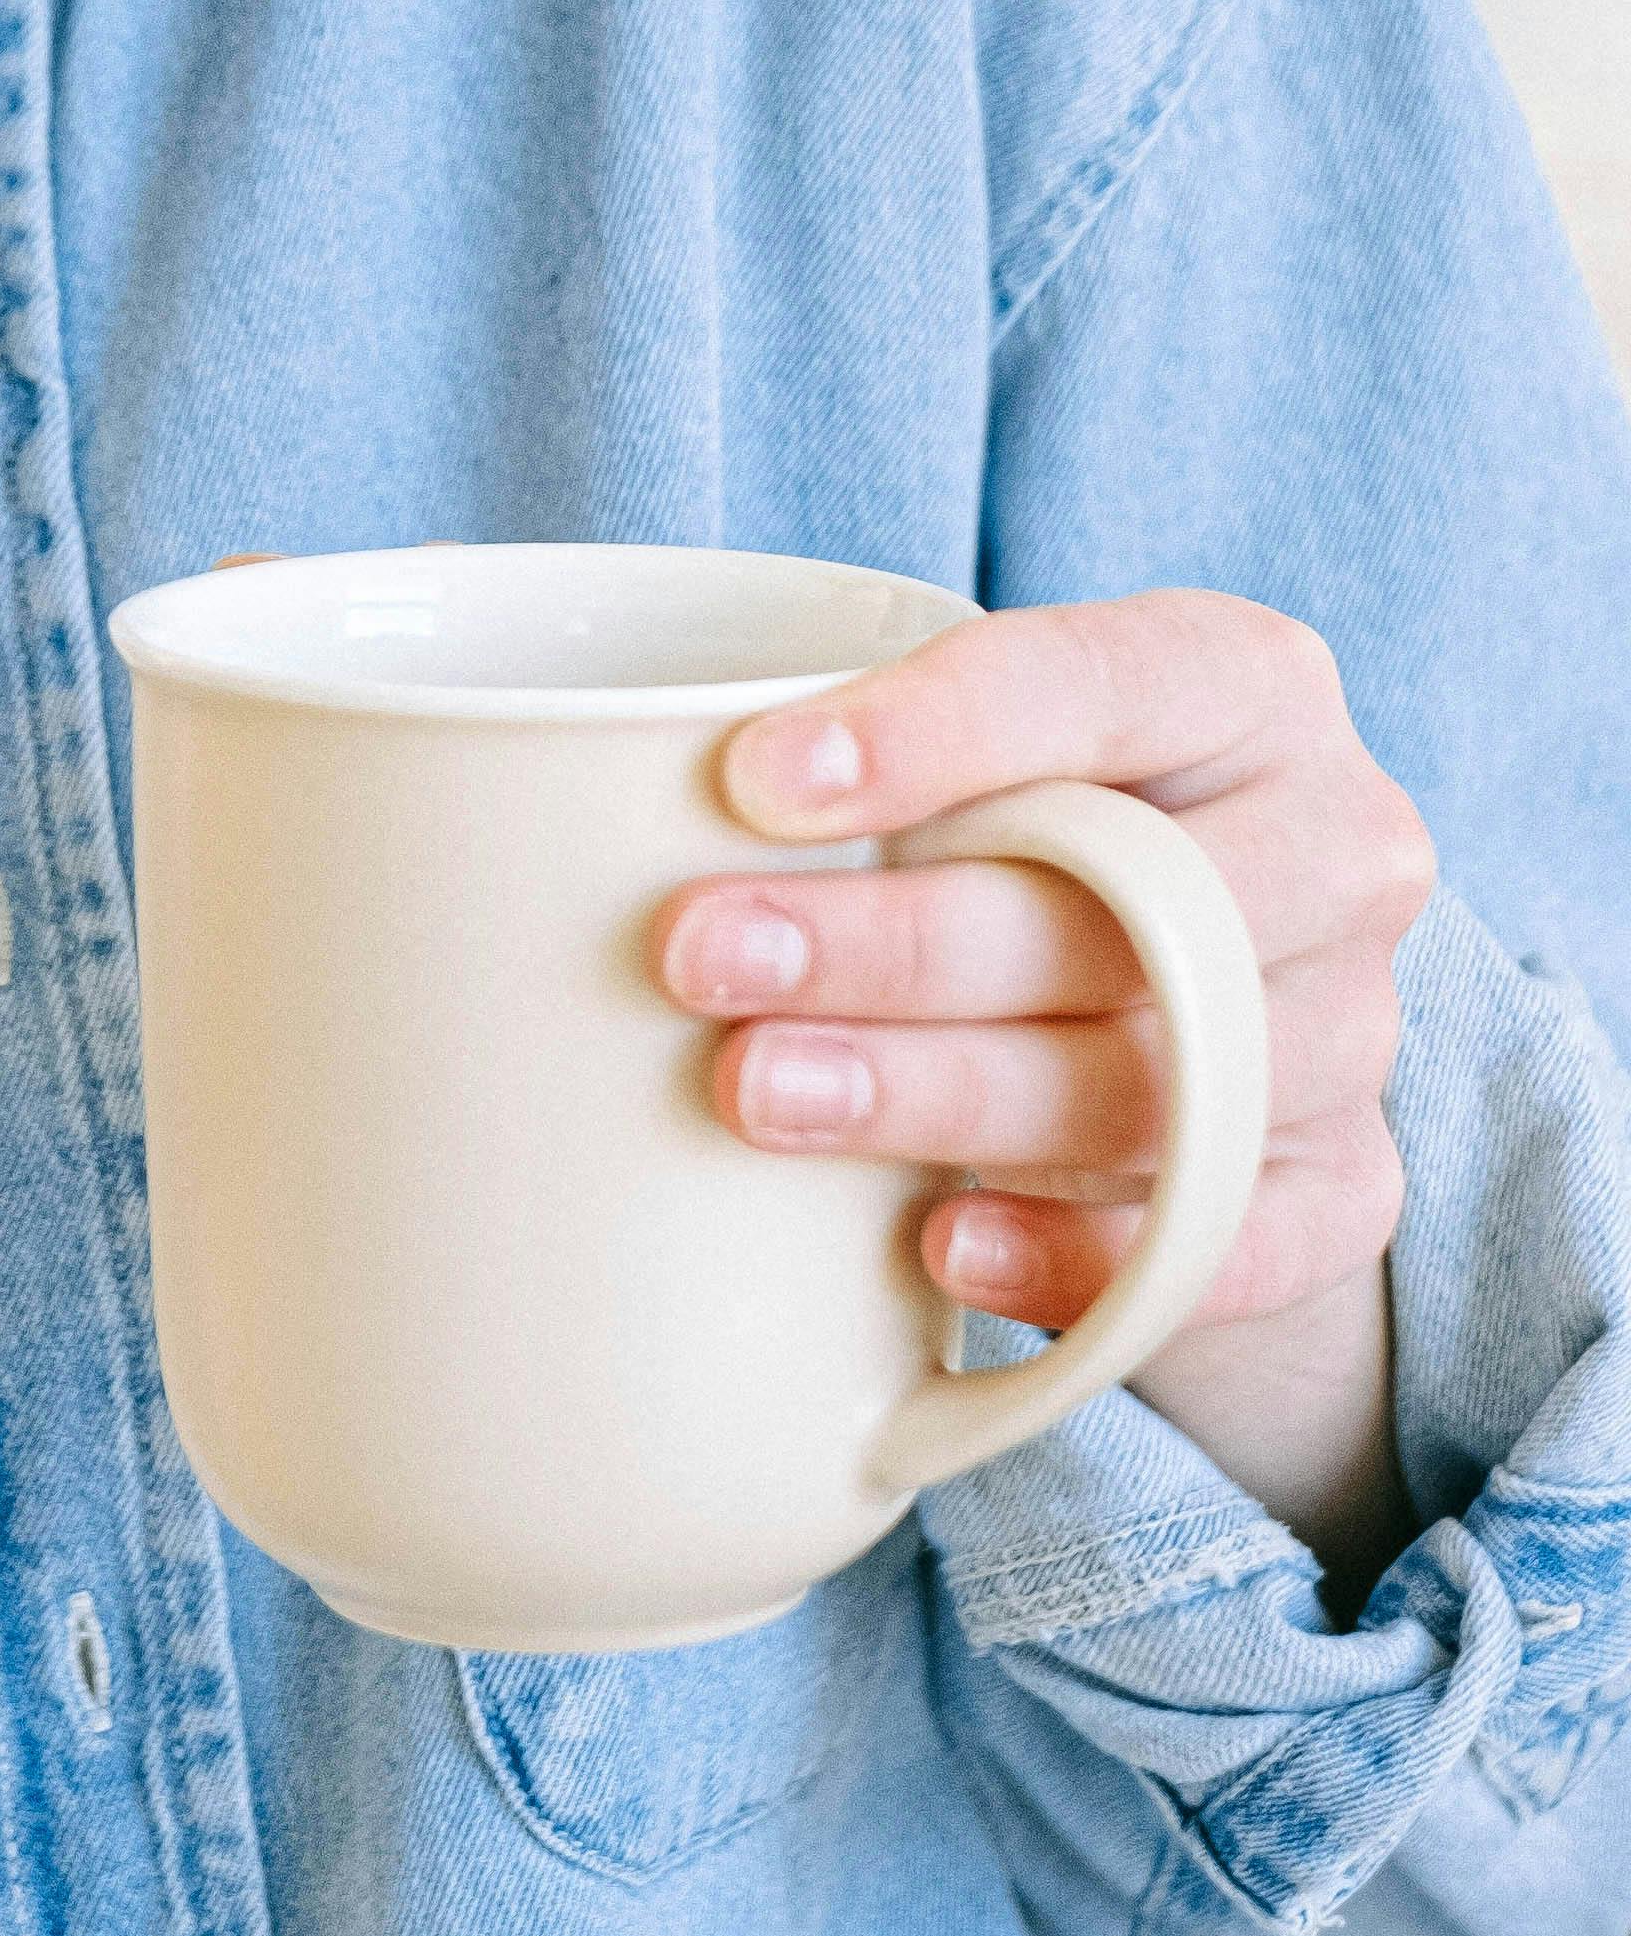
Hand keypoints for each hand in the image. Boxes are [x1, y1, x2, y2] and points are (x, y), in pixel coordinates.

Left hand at [659, 592, 1430, 1581]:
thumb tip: (580, 802)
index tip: (747, 780)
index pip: (1099, 681)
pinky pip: (1231, 1246)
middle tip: (695, 958)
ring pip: (1165, 1075)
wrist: (1202, 1008)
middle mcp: (1336, 841)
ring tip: (757, 1097)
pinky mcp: (1352, 1189)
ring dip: (943, 1089)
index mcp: (1240, 682)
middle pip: (1127, 896)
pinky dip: (1079, 1253)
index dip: (931, 731)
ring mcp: (1355, 1027)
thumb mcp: (977, 756)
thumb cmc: (1034, 837)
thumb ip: (863, 763)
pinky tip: (935, 1244)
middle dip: (895, 938)